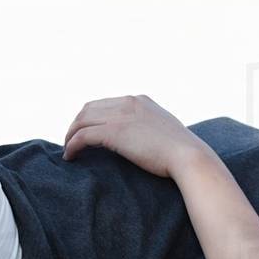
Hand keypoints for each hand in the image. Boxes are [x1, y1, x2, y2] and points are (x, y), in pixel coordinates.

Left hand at [61, 94, 209, 177]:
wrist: (190, 157)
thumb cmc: (183, 153)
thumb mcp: (165, 132)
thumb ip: (151, 130)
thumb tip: (147, 141)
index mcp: (139, 100)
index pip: (105, 104)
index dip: (91, 118)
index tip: (87, 133)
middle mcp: (128, 103)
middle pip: (89, 109)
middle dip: (77, 124)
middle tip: (72, 142)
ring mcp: (120, 116)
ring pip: (82, 120)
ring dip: (71, 135)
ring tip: (68, 151)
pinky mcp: (114, 132)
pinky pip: (83, 136)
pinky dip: (72, 145)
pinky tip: (70, 157)